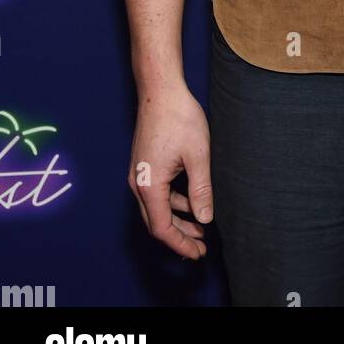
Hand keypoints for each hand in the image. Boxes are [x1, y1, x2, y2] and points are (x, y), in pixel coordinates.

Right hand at [128, 83, 212, 259]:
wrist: (160, 90)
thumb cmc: (179, 118)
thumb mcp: (198, 156)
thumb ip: (201, 190)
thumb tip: (205, 218)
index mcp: (149, 185)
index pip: (162, 228)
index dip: (181, 244)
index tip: (198, 253)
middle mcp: (138, 183)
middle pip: (156, 222)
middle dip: (179, 237)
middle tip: (201, 247)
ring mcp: (139, 173)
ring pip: (156, 208)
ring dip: (177, 219)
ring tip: (201, 226)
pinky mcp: (143, 165)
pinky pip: (156, 193)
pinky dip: (173, 202)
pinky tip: (191, 201)